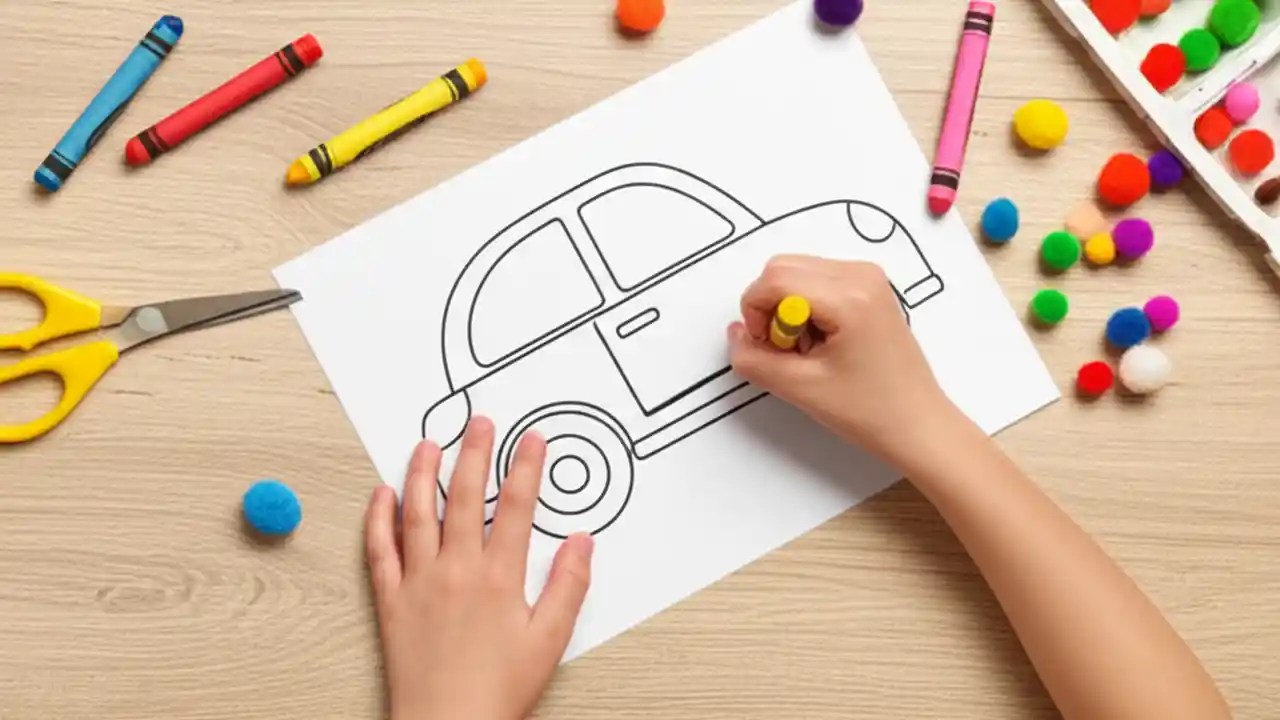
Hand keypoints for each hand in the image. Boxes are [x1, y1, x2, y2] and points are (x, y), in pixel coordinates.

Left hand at [364, 417, 594, 719]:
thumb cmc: (496, 691)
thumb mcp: (549, 641)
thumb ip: (568, 586)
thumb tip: (583, 543)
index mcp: (498, 577)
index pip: (517, 507)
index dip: (525, 467)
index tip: (531, 440)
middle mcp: (456, 569)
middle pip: (465, 496)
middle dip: (474, 453)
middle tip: (479, 422)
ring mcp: (419, 581)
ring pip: (418, 512)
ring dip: (422, 473)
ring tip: (428, 444)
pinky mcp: (391, 600)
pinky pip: (380, 549)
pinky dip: (379, 518)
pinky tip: (382, 495)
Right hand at [728, 255, 956, 468]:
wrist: (918, 424)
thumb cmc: (870, 410)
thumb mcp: (800, 388)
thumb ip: (754, 359)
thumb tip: (736, 334)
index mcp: (850, 296)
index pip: (775, 279)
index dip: (755, 312)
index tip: (767, 347)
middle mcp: (861, 274)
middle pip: (783, 267)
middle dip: (770, 307)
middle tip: (785, 350)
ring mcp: (868, 278)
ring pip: (798, 272)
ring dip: (788, 308)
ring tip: (807, 350)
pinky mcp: (869, 288)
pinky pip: (818, 281)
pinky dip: (806, 307)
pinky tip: (821, 342)